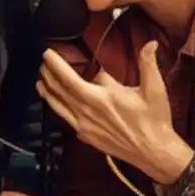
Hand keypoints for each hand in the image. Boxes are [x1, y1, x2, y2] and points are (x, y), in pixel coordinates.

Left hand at [38, 42, 191, 183]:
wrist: (154, 152)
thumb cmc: (154, 120)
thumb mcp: (155, 89)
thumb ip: (148, 64)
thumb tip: (150, 43)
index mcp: (100, 98)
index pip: (70, 77)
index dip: (57, 64)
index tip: (48, 52)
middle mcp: (87, 111)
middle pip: (59, 90)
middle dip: (48, 74)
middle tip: (42, 62)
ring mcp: (84, 125)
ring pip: (58, 105)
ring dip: (47, 91)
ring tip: (39, 80)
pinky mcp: (85, 136)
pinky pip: (65, 118)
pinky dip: (57, 107)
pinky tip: (55, 103)